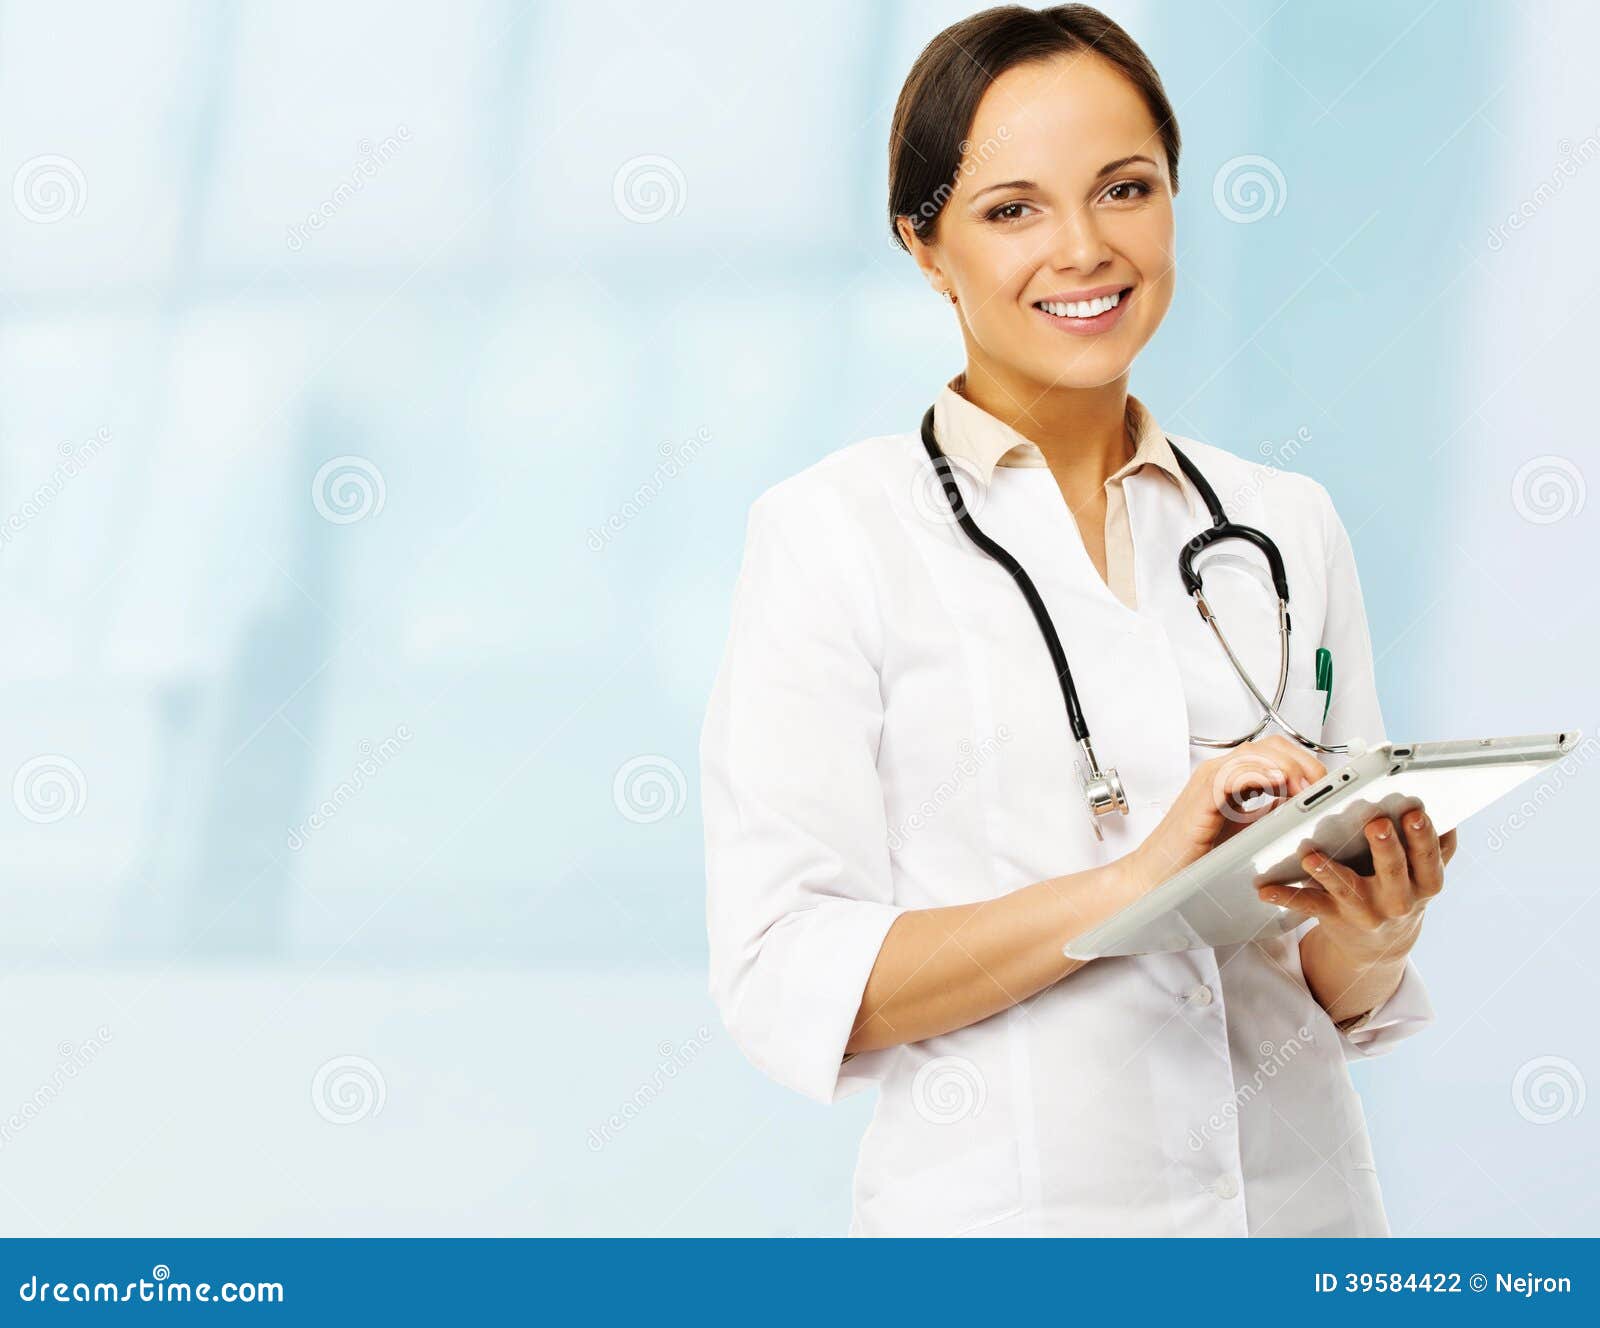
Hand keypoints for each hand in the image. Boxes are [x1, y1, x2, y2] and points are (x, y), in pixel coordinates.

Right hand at [1125, 737, 1328, 891]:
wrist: (1155, 877)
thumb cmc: (1192, 858)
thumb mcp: (1244, 833)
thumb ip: (1268, 815)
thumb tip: (1301, 807)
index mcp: (1231, 780)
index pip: (1276, 753)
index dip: (1305, 764)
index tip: (1325, 788)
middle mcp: (1220, 774)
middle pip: (1272, 746)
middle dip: (1304, 762)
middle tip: (1322, 788)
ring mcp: (1209, 781)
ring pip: (1258, 753)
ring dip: (1290, 768)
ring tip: (1307, 791)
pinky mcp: (1202, 796)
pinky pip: (1235, 773)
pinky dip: (1262, 774)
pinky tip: (1280, 785)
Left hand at [1255, 806, 1457, 962]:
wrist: (1380, 944)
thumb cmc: (1400, 890)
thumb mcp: (1424, 873)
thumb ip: (1434, 845)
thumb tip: (1441, 802)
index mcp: (1424, 883)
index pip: (1428, 858)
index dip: (1423, 837)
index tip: (1415, 812)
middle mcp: (1399, 901)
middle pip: (1394, 872)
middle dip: (1386, 847)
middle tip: (1376, 823)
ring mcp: (1366, 912)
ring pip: (1347, 889)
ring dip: (1329, 872)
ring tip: (1310, 855)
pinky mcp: (1335, 917)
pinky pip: (1309, 905)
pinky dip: (1286, 897)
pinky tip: (1266, 890)